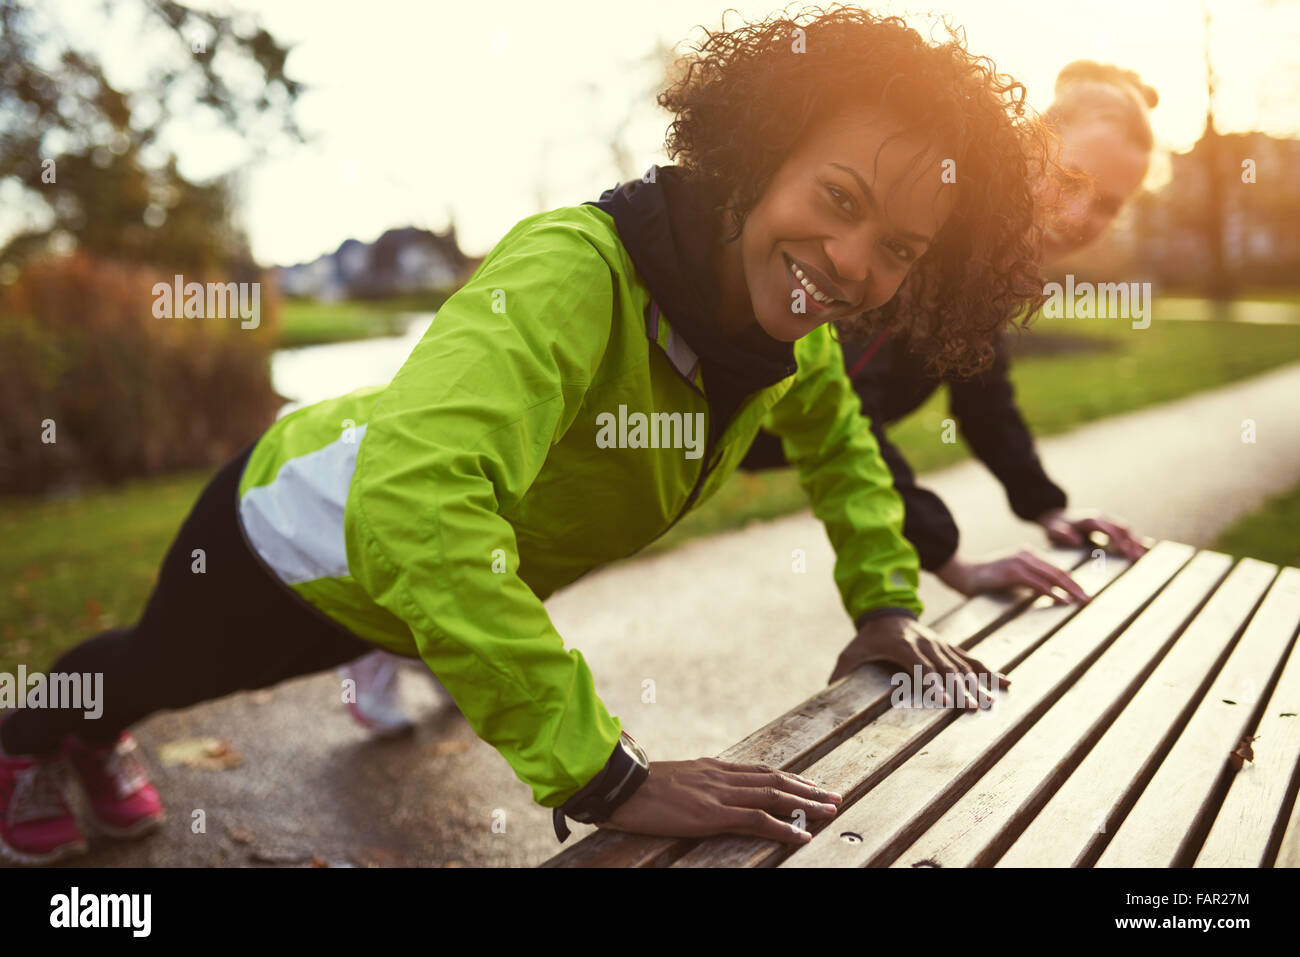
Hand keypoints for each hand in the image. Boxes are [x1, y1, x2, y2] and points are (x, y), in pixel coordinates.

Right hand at [600, 757, 841, 843]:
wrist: (617, 784)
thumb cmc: (635, 785)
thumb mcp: (670, 780)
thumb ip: (690, 783)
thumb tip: (695, 791)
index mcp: (711, 767)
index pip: (760, 770)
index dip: (788, 777)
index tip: (810, 783)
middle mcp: (721, 776)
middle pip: (774, 779)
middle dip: (807, 789)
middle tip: (834, 796)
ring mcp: (718, 793)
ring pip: (773, 795)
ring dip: (805, 804)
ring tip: (829, 811)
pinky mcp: (712, 813)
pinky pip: (755, 819)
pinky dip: (782, 827)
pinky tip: (801, 835)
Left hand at [828, 613, 1008, 707]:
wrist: (888, 610)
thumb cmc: (868, 638)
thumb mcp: (851, 652)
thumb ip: (841, 672)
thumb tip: (826, 693)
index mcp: (902, 646)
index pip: (918, 666)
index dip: (931, 682)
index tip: (943, 699)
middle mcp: (925, 645)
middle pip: (945, 670)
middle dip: (959, 689)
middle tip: (974, 708)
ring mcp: (940, 645)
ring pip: (961, 666)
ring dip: (977, 684)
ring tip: (992, 702)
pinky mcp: (950, 647)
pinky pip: (972, 660)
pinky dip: (989, 672)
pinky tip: (1007, 684)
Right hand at [937, 550, 1090, 603]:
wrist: (961, 572)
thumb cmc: (984, 579)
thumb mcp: (1010, 577)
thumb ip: (1027, 581)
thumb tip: (1045, 594)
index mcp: (1028, 555)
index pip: (1055, 568)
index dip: (1072, 581)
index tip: (1083, 593)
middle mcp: (1026, 555)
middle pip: (1058, 571)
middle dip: (1076, 585)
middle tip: (1089, 599)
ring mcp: (1019, 562)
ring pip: (1052, 576)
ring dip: (1070, 589)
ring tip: (1082, 600)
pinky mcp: (1012, 572)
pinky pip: (1038, 583)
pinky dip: (1052, 592)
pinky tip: (1062, 601)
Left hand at [1036, 507, 1149, 559]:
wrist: (1056, 517)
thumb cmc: (1055, 526)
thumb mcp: (1054, 530)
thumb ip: (1062, 534)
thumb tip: (1076, 540)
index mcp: (1089, 519)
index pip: (1107, 528)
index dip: (1117, 539)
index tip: (1125, 552)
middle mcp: (1101, 518)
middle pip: (1121, 528)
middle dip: (1131, 542)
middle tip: (1139, 557)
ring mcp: (1107, 521)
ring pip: (1126, 529)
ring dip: (1136, 541)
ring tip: (1146, 554)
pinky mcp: (1110, 526)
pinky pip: (1126, 532)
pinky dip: (1136, 539)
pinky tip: (1148, 548)